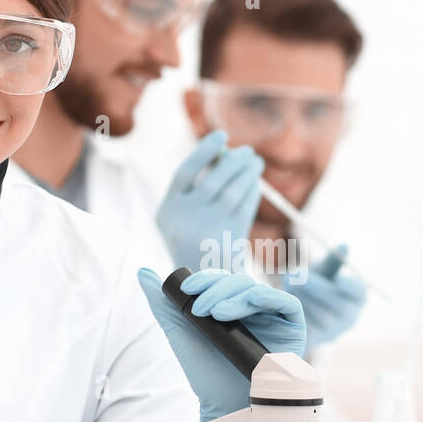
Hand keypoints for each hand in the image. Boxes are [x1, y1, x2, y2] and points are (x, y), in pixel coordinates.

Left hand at [138, 268, 304, 421]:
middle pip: (240, 282)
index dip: (207, 279)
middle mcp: (255, 308)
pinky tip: (252, 301)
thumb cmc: (206, 373)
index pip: (223, 280)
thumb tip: (143, 273)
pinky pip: (288, 303)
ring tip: (217, 315)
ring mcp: (275, 318)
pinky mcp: (293, 329)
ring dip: (236, 296)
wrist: (223, 405)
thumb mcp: (181, 334)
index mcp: (233, 305)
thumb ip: (164, 305)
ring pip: (258, 290)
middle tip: (200, 310)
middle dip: (217, 290)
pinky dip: (270, 297)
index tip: (187, 289)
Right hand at [156, 131, 263, 271]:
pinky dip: (252, 193)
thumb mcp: (181, 219)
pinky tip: (255, 185)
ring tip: (255, 163)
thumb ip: (194, 189)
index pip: (185, 172)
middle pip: (212, 179)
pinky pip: (244, 208)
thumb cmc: (194, 243)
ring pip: (233, 191)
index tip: (221, 136)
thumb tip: (223, 153)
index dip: (204, 151)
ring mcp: (207, 231)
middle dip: (233, 161)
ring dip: (247, 173)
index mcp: (167, 211)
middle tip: (247, 151)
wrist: (203, 284)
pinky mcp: (228, 240)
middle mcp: (184, 220)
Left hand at [288, 246, 367, 350]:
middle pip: (340, 306)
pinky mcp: (318, 340)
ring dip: (304, 297)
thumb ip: (333, 260)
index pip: (361, 293)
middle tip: (297, 274)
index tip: (338, 277)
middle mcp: (352, 317)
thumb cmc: (317, 282)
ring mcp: (335, 332)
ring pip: (322, 317)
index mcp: (358, 297)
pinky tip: (286, 299)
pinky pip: (310, 328)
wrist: (302, 308)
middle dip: (317, 288)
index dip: (351, 286)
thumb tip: (345, 246)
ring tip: (289, 283)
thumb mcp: (324, 269)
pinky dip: (297, 312)